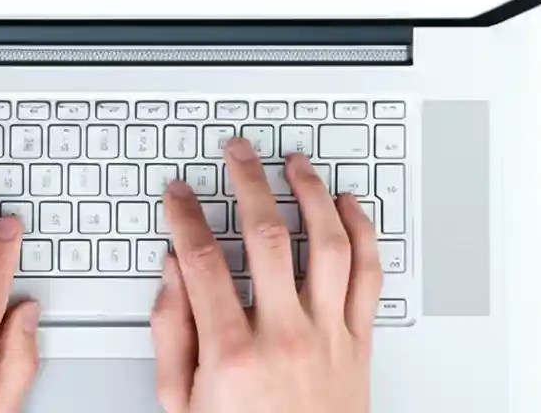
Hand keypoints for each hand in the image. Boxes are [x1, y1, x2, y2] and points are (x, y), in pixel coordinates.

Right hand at [151, 138, 381, 412]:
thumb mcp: (181, 401)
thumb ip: (171, 331)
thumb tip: (172, 273)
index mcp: (232, 352)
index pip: (202, 260)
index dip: (186, 216)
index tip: (179, 194)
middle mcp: (285, 336)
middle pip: (267, 236)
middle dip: (247, 181)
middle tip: (237, 153)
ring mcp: (328, 336)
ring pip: (328, 244)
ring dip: (311, 194)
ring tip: (295, 165)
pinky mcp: (360, 342)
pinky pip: (369, 276)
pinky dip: (364, 233)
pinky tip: (348, 206)